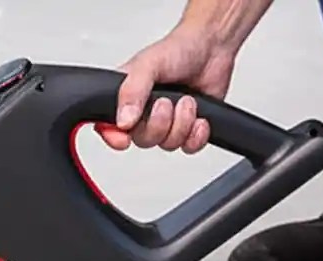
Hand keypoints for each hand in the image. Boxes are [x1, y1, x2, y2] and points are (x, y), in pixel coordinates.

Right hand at [98, 25, 237, 153]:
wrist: (212, 51)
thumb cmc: (178, 51)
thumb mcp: (148, 65)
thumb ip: (132, 91)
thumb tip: (123, 121)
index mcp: (127, 96)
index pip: (109, 126)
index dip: (114, 137)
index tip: (123, 139)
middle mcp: (145, 112)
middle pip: (143, 140)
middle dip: (160, 124)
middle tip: (167, 102)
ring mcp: (168, 122)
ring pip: (168, 144)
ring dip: (182, 124)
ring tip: (187, 101)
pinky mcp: (190, 129)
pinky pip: (189, 147)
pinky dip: (197, 134)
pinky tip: (199, 117)